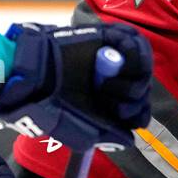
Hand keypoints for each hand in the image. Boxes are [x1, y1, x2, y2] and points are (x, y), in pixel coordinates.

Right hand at [0, 20, 151, 150]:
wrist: (33, 77)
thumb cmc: (52, 106)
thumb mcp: (82, 132)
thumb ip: (110, 137)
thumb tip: (130, 140)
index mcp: (108, 104)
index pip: (139, 111)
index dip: (136, 115)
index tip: (120, 118)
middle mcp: (113, 81)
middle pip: (143, 91)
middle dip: (131, 101)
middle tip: (106, 101)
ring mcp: (114, 59)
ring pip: (144, 69)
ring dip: (131, 82)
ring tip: (106, 87)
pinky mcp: (110, 37)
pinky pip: (136, 43)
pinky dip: (132, 56)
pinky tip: (113, 65)